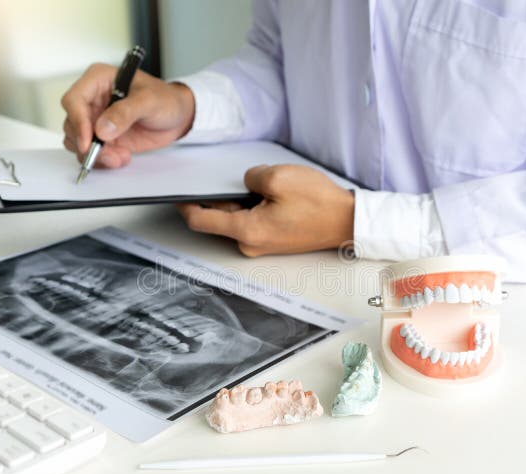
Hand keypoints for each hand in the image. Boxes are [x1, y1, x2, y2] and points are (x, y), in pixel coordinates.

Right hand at [60, 63, 194, 167]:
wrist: (178, 116)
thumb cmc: (166, 99)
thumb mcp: (149, 101)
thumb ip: (125, 113)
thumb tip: (102, 128)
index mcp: (98, 80)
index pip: (74, 100)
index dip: (77, 122)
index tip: (89, 142)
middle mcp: (92, 99)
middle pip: (72, 124)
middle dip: (88, 144)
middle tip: (110, 154)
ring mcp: (96, 119)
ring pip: (78, 141)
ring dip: (96, 154)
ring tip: (121, 156)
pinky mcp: (103, 137)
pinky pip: (91, 152)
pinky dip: (103, 160)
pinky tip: (122, 157)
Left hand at [177, 164, 354, 256]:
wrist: (347, 221)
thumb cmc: (319, 204)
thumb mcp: (279, 178)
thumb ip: (251, 177)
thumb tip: (245, 182)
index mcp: (247, 231)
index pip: (202, 221)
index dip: (186, 206)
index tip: (177, 195)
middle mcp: (250, 243)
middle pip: (220, 218)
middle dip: (222, 196)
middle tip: (237, 178)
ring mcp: (262, 244)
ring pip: (237, 217)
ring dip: (243, 200)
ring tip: (267, 186)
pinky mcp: (272, 240)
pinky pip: (252, 221)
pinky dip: (255, 206)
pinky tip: (273, 195)